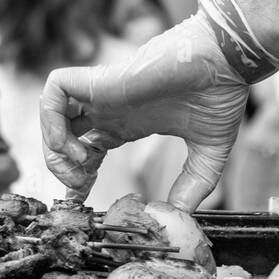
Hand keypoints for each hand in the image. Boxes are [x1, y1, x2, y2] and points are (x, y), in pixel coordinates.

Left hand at [40, 13, 248, 211]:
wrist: (227, 62)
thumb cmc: (221, 95)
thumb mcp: (209, 155)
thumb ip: (194, 187)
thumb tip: (180, 216)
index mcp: (129, 124)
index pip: (88, 150)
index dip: (79, 176)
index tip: (83, 198)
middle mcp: (110, 109)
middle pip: (64, 137)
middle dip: (62, 167)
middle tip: (80, 188)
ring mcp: (102, 93)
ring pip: (52, 116)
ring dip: (54, 147)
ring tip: (81, 167)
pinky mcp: (99, 79)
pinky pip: (54, 91)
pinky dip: (51, 120)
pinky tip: (76, 147)